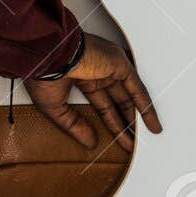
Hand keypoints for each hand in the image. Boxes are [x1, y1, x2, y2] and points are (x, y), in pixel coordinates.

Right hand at [23, 33, 162, 151]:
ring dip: (140, 115)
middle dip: (125, 122)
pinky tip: (152, 122)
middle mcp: (97, 71)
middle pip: (118, 101)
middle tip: (133, 141)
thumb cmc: (42, 73)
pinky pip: (137, 88)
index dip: (110, 123)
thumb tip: (91, 143)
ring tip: (149, 134)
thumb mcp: (57, 108)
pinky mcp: (119, 64)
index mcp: (81, 77)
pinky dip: (146, 105)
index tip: (117, 140)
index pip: (102, 104)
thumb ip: (75, 125)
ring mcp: (109, 67)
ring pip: (130, 94)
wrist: (47, 53)